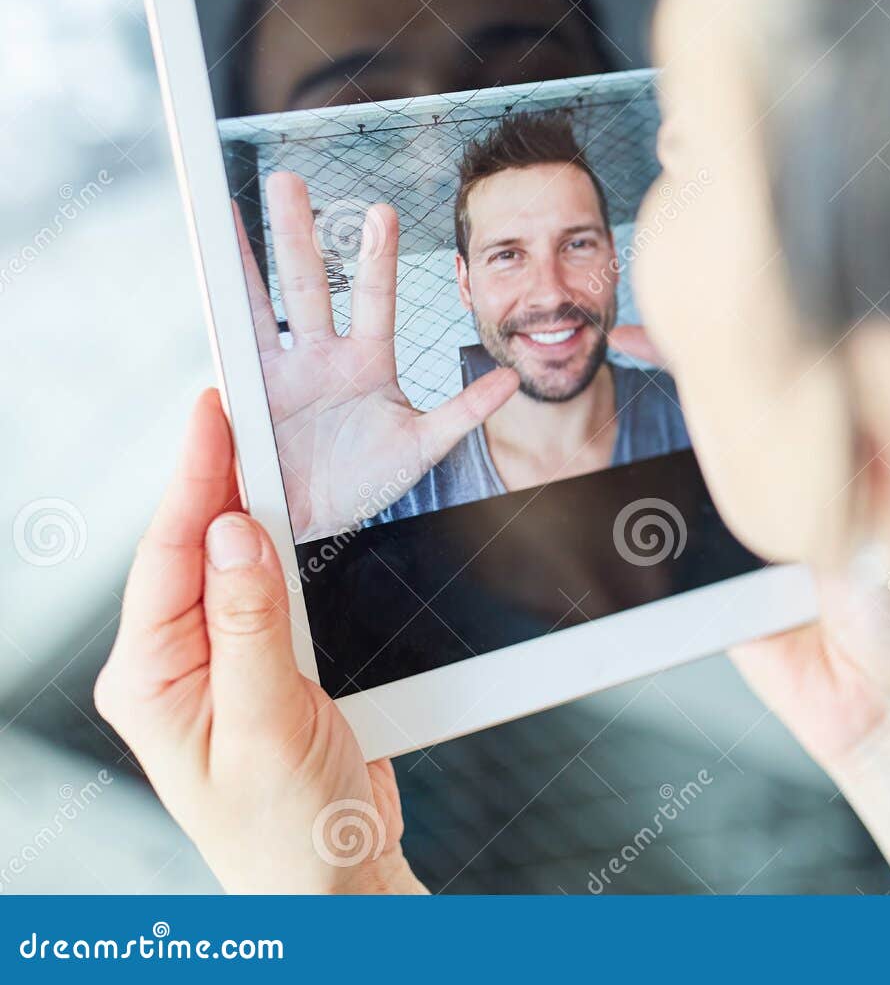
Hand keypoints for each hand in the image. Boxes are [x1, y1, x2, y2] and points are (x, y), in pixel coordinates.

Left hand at [95, 390, 425, 893]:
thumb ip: (250, 625)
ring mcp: (225, 663)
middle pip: (196, 546)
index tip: (214, 408)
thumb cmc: (289, 832)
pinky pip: (276, 590)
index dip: (192, 474)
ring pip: (237, 562)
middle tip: (247, 402)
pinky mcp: (270, 667)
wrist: (337, 886)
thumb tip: (230, 531)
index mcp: (153, 680)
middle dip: (219, 473)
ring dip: (258, 505)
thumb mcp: (267, 726)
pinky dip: (293, 547)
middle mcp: (179, 665)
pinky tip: (305, 516)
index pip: (168, 556)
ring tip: (275, 442)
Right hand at [244, 173, 517, 540]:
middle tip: (290, 181)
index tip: (381, 212)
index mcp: (365, 361)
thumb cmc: (366, 481)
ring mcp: (280, 368)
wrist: (315, 520)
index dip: (378, 257)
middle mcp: (320, 354)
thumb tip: (512, 380)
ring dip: (251, 256)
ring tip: (235, 210)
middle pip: (309, 282)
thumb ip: (465, 412)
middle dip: (299, 233)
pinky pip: (233, 341)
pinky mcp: (249, 390)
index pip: (373, 297)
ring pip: (264, 301)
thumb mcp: (422, 447)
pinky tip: (208, 264)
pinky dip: (223, 304)